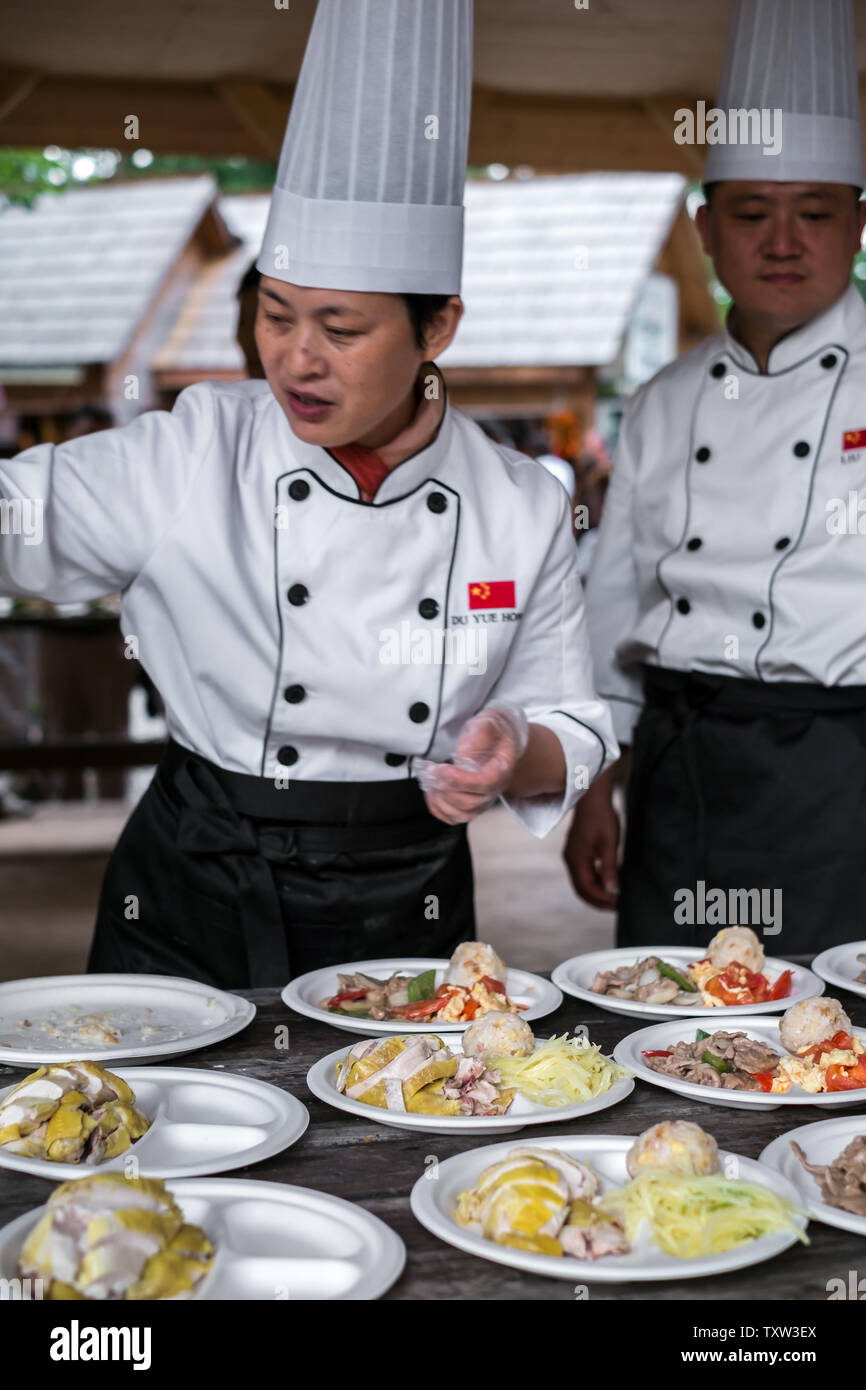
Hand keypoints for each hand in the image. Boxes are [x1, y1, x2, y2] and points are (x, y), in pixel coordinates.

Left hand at [415, 703, 528, 825]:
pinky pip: (454, 817)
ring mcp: (483, 800)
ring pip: (462, 814)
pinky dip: (438, 809)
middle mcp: (494, 789)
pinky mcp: (470, 805)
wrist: (498, 741)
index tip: (441, 769)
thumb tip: (463, 755)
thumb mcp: (487, 723)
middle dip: (446, 789)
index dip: (461, 780)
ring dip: (441, 800)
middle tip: (431, 772)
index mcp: (502, 768)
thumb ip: (478, 736)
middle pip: (472, 802)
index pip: (485, 783)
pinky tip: (432, 792)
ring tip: (431, 781)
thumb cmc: (492, 732)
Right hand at [563, 764, 619, 907]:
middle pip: (582, 889)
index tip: (619, 904)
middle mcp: (570, 860)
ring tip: (615, 898)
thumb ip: (609, 868)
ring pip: (582, 883)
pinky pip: (584, 873)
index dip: (603, 899)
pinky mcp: (577, 852)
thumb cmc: (602, 817)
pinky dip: (595, 881)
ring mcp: (572, 856)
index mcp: (576, 859)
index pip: (587, 888)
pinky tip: (609, 881)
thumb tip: (613, 891)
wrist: (593, 797)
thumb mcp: (609, 844)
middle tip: (617, 907)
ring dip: (597, 892)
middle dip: (598, 900)